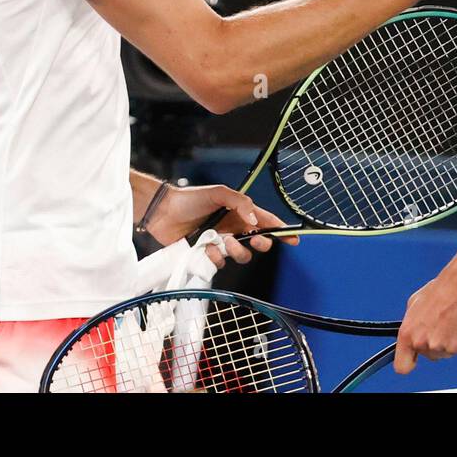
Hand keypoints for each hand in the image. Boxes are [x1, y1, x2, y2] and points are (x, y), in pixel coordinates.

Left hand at [147, 184, 297, 268]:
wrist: (163, 211)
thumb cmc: (190, 198)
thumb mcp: (219, 192)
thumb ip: (241, 203)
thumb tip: (253, 222)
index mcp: (240, 213)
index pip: (266, 222)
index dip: (281, 231)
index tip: (294, 239)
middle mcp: (233, 229)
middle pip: (259, 243)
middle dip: (261, 244)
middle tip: (255, 241)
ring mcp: (221, 243)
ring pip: (241, 256)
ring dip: (236, 251)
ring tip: (223, 241)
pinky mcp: (206, 255)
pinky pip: (220, 263)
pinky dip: (215, 258)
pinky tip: (206, 248)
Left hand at [393, 274, 456, 374]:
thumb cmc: (441, 290)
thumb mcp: (415, 303)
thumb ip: (411, 323)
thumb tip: (411, 330)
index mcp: (406, 333)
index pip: (402, 365)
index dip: (409, 362)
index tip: (414, 359)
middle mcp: (420, 343)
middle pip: (428, 356)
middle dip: (435, 343)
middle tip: (442, 325)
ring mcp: (438, 347)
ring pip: (444, 353)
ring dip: (449, 342)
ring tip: (452, 322)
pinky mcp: (456, 347)